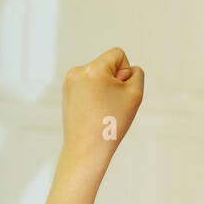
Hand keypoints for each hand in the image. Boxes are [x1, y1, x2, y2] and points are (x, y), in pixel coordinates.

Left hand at [61, 47, 144, 177]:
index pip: (118, 54)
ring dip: (105, 90)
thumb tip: (127, 70)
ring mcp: (69, 82)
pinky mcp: (66, 93)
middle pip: (107, 66)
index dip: (126, 72)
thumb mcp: (135, 95)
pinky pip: (87, 87)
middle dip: (114, 82)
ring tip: (103, 110)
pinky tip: (94, 113)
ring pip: (97, 77)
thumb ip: (137, 75)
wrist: (87, 149)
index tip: (121, 92)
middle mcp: (78, 71)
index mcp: (94, 68)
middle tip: (112, 105)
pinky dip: (94, 97)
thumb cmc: (112, 123)